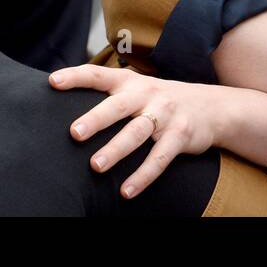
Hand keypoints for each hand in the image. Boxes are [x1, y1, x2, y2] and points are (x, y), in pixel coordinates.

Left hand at [50, 64, 229, 198]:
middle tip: (74, 133)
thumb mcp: (140, 90)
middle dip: (96, 119)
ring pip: (138, 133)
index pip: (100, 75)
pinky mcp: (181, 135)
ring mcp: (166, 114)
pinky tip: (126, 191)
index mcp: (131, 83)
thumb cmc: (162, 102)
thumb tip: (65, 110)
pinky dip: (143, 175)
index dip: (77, 77)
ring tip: (96, 166)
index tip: (53, 81)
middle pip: (118, 106)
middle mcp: (148, 95)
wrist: (213, 107)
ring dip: (117, 149)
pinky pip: (160, 157)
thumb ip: (111, 96)